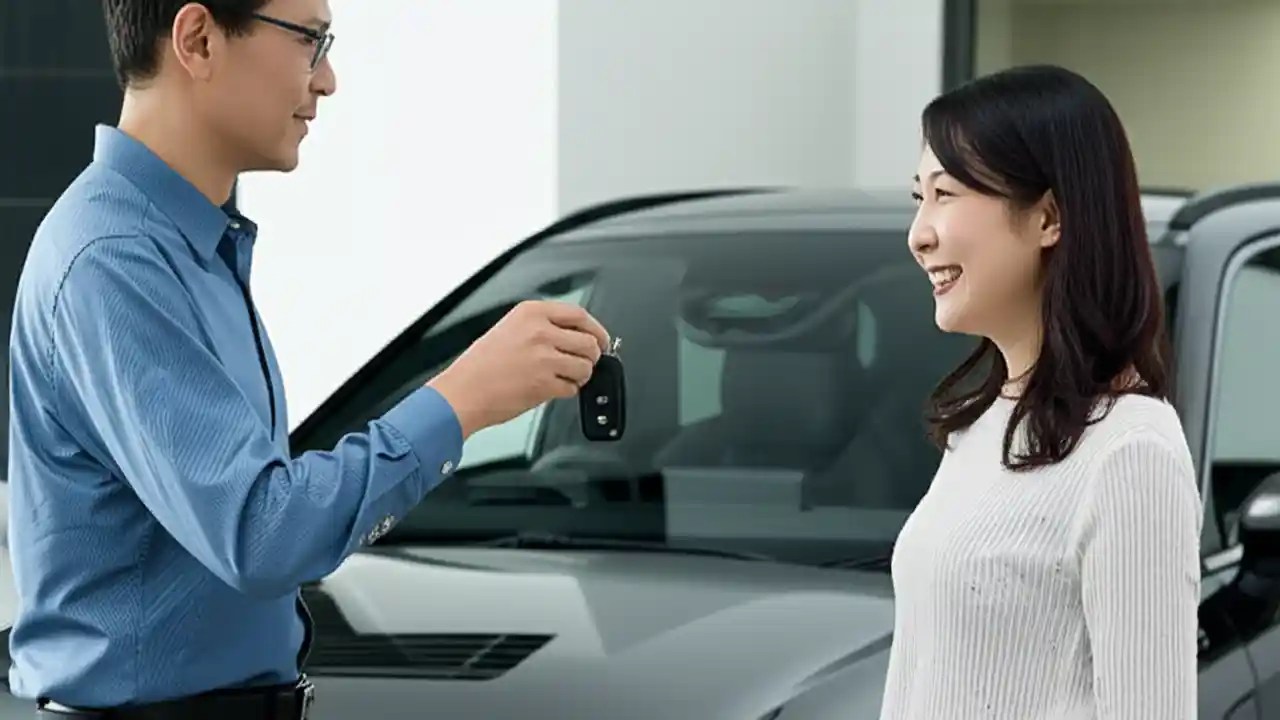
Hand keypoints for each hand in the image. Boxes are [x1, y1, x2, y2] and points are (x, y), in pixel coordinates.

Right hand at [427, 300, 610, 437]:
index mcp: (530, 313)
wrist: (462, 392)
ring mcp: (544, 358)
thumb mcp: (509, 330)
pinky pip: (572, 387)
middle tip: (585, 363)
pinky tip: (552, 389)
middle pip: (589, 341)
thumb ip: (541, 327)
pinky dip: (567, 391)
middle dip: (592, 356)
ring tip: (564, 378)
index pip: (579, 314)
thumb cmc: (479, 366)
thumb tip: (573, 337)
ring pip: (585, 366)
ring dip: (580, 376)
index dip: (595, 329)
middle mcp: (540, 332)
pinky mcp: (545, 384)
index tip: (600, 338)